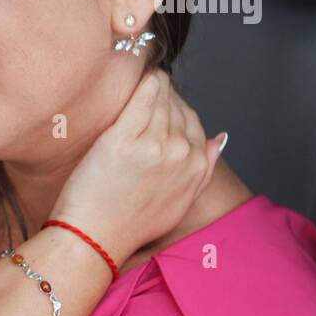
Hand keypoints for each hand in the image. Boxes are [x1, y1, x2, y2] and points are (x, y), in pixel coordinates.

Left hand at [48, 70, 226, 266]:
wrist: (96, 237)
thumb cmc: (132, 223)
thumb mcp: (181, 202)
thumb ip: (205, 169)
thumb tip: (219, 140)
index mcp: (196, 167)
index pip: (192, 121)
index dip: (175, 109)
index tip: (160, 104)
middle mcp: (181, 154)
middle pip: (176, 108)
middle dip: (163, 97)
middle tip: (148, 92)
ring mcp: (153, 146)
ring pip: (160, 100)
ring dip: (153, 87)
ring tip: (143, 83)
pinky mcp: (124, 140)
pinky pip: (141, 99)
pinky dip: (144, 84)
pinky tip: (140, 78)